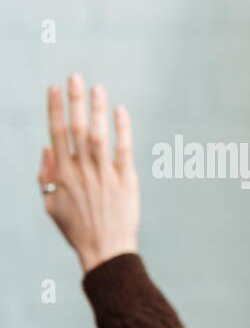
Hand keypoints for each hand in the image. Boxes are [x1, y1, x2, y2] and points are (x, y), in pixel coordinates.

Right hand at [40, 75, 139, 272]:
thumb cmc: (77, 228)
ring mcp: (104, 175)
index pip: (56, 134)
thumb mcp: (50, 204)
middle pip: (76, 129)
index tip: (54, 88)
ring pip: (99, 136)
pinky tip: (121, 111)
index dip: (54, 109)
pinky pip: (124, 150)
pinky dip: (122, 130)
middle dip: (74, 101)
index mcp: (62, 174)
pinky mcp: (125, 181)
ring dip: (97, 110)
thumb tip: (47, 146)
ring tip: (97, 88)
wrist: (106, 250)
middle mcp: (81, 171)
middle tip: (75, 77)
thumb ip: (46, 174)